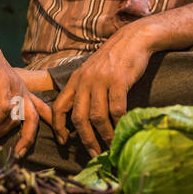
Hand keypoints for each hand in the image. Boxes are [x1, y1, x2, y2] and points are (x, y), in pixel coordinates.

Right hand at [0, 40, 50, 158]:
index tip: (61, 141)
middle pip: (34, 119)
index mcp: (20, 91)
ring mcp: (13, 85)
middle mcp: (21, 89)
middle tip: (19, 154)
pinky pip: (5, 106)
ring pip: (17, 116)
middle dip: (29, 139)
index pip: (43, 109)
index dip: (54, 125)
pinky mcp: (2, 80)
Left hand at [51, 25, 153, 157]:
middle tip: (93, 154)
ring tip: (110, 147)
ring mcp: (101, 80)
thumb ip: (85, 90)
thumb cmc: (114, 59)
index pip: (59, 106)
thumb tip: (83, 118)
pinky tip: (122, 131)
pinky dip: (118, 123)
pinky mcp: (118, 81)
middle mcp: (84, 81)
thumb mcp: (91, 71)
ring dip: (104, 135)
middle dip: (85, 139)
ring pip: (97, 116)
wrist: (133, 39)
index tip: (64, 141)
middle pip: (79, 117)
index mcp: (75, 80)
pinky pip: (116, 108)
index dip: (58, 126)